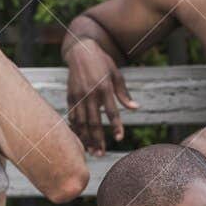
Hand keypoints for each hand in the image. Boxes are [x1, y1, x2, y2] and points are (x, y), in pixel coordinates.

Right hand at [64, 38, 135, 154]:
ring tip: (90, 151)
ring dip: (86, 138)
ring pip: (81, 122)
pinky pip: (72, 116)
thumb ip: (124, 93)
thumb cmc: (102, 63)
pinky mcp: (70, 96)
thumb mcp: (116, 75)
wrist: (81, 50)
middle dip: (97, 140)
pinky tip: (79, 138)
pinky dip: (75, 128)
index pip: (112, 112)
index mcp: (105, 88)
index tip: (119, 138)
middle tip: (100, 154)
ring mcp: (78, 96)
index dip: (116, 126)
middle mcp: (90, 94)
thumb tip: (135, 108)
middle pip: (94, 122)